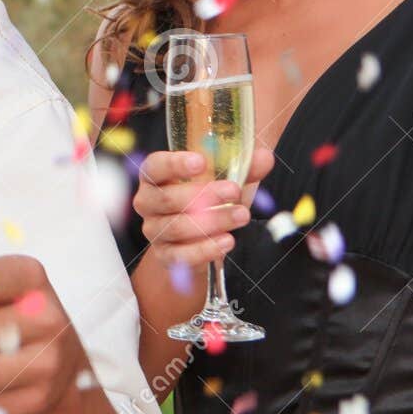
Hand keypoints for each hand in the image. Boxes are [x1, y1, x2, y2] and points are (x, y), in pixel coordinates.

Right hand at [134, 147, 273, 269]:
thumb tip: (264, 158)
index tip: (201, 162)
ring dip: (212, 221)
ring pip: (177, 227)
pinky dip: (205, 249)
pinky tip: (227, 241)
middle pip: (167, 198)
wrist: (196, 239)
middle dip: (203, 195)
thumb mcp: (224, 180)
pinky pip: (181, 255)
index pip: (155, 166)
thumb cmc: (207, 200)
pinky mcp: (164, 255)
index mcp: (154, 176)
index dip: (175, 164)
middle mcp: (147, 202)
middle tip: (234, 191)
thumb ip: (243, 168)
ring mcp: (153, 230)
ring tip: (241, 215)